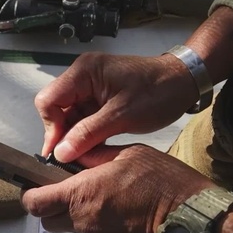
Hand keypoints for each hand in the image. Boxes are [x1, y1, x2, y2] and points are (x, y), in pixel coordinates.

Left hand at [21, 144, 214, 232]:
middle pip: (49, 221)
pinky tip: (127, 224)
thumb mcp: (129, 155)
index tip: (37, 190)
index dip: (32, 196)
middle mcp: (83, 223)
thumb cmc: (165, 184)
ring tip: (114, 207)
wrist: (192, 222)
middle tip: (79, 195)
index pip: (34, 203)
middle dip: (57, 209)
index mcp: (81, 195)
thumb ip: (94, 156)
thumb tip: (74, 155)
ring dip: (84, 221)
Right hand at [35, 52, 198, 162]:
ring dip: (73, 136)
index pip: (48, 101)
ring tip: (83, 156)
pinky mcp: (99, 97)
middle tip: (71, 159)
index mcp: (84, 72)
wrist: (184, 81)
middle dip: (61, 134)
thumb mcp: (122, 116)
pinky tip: (92, 148)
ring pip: (67, 116)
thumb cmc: (158, 93)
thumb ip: (88, 134)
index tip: (60, 153)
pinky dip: (84, 133)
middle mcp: (82, 76)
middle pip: (55, 109)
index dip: (50, 128)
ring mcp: (90, 86)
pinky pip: (82, 117)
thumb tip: (60, 154)